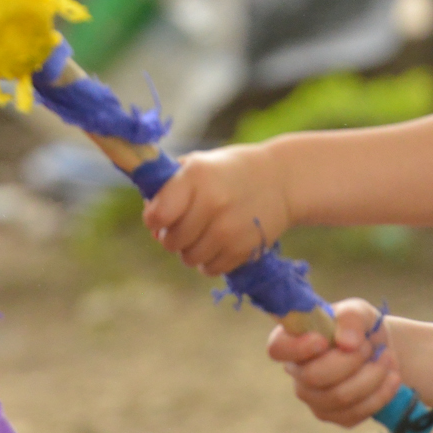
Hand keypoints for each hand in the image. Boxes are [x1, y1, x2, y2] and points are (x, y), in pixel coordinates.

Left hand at [141, 141, 291, 275]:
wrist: (282, 180)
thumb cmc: (229, 171)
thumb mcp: (198, 164)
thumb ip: (168, 186)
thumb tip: (150, 219)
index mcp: (196, 176)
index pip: (158, 215)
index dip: (154, 219)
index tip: (160, 217)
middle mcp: (212, 203)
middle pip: (171, 241)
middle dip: (173, 236)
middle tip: (188, 223)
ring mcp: (229, 229)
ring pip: (189, 259)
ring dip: (192, 250)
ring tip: (206, 231)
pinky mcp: (244, 249)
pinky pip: (210, 269)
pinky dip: (210, 260)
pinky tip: (221, 241)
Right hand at [266, 298, 404, 427]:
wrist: (380, 351)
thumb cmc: (359, 327)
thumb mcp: (358, 311)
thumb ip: (351, 318)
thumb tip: (347, 342)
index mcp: (293, 339)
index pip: (278, 348)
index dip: (297, 348)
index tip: (324, 340)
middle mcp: (297, 371)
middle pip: (314, 376)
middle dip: (351, 360)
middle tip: (369, 346)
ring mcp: (314, 398)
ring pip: (339, 397)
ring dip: (372, 376)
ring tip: (386, 358)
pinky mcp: (335, 416)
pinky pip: (356, 413)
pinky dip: (380, 394)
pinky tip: (390, 377)